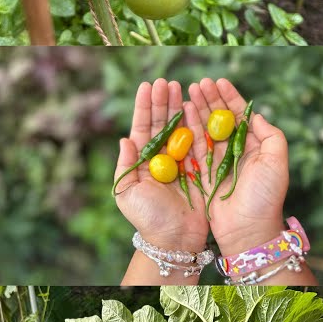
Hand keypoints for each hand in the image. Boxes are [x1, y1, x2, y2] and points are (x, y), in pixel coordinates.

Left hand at [114, 79, 207, 253]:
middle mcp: (160, 158)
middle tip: (166, 82)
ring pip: (179, 127)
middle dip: (163, 101)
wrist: (174, 240)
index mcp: (142, 161)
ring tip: (179, 86)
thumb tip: (125, 139)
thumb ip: (124, 166)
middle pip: (161, 123)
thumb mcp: (127, 192)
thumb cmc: (148, 219)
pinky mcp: (198, 168)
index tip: (147, 86)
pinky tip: (194, 107)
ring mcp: (180, 162)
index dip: (144, 107)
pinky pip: (197, 141)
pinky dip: (195, 123)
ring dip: (178, 107)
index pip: (142, 127)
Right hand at [189, 78, 288, 254]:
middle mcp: (234, 151)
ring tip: (188, 91)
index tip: (219, 81)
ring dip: (197, 109)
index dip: (229, 97)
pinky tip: (183, 113)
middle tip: (198, 82)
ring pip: (204, 129)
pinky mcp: (202, 173)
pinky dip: (188, 130)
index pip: (240, 115)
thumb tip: (256, 115)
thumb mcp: (277, 163)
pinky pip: (193, 147)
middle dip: (210, 99)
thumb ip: (271, 136)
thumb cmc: (266, 198)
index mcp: (253, 146)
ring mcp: (217, 162)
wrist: (248, 230)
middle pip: (219, 119)